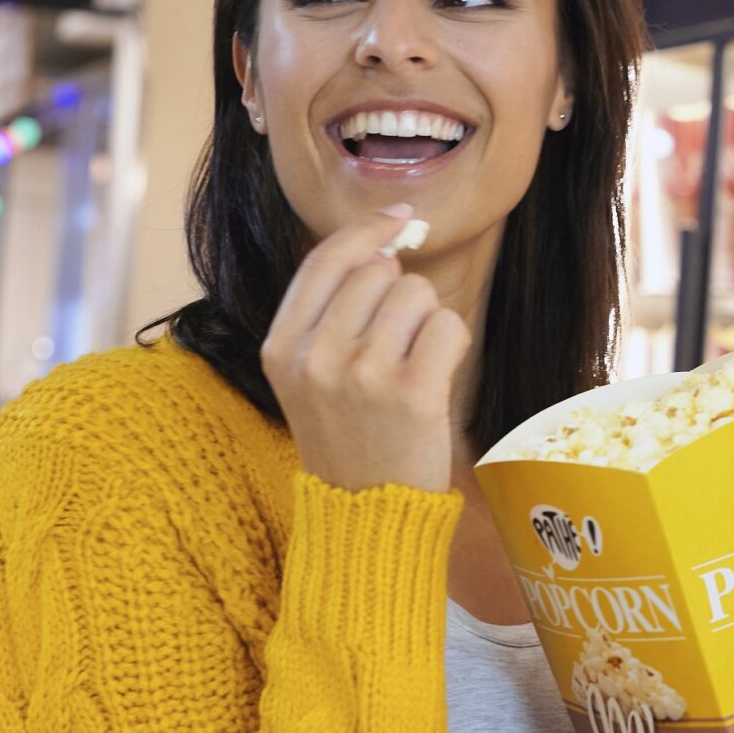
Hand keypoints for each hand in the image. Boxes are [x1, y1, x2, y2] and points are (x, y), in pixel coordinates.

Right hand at [260, 205, 470, 493]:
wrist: (365, 513)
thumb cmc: (348, 436)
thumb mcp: (308, 376)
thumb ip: (330, 312)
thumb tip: (385, 246)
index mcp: (281, 347)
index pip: (325, 261)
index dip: (368, 233)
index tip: (399, 219)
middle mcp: (316, 356)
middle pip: (380, 272)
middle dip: (401, 295)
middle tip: (398, 345)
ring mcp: (363, 374)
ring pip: (417, 294)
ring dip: (428, 322)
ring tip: (412, 367)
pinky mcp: (412, 392)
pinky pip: (448, 325)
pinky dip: (452, 344)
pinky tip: (434, 377)